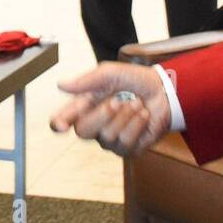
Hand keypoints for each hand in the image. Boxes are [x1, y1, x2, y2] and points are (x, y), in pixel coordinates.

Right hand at [48, 61, 172, 157]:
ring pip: (107, 136)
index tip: (61, 125)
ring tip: (137, 103)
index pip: (63, 119)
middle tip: (118, 100)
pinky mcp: (128, 149)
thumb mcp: (111, 73)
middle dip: (102, 114)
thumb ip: (87, 80)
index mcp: (85, 106)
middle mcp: (94, 126)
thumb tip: (61, 85)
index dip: (59, 123)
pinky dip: (137, 125)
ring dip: (125, 116)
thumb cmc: (135, 81)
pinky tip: (143, 116)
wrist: (164, 91)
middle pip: (83, 130)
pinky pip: (126, 142)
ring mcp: (110, 140)